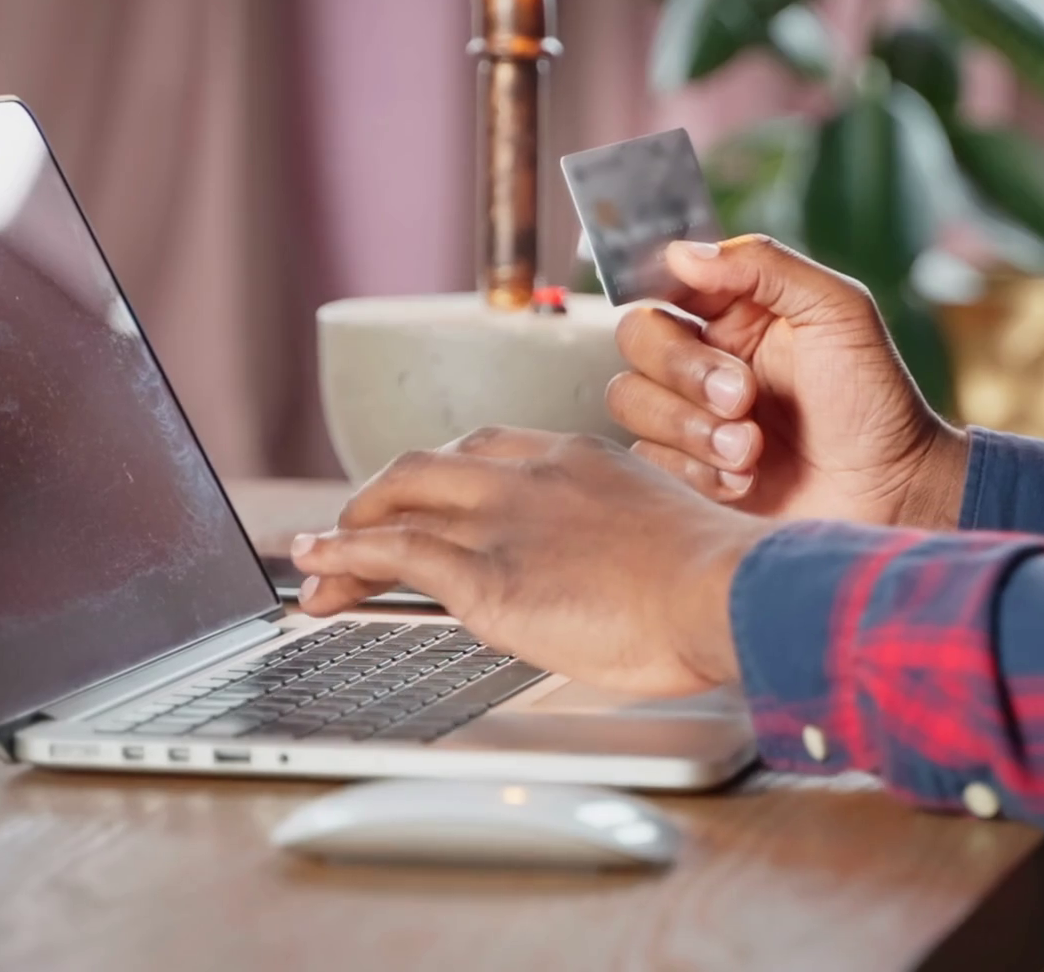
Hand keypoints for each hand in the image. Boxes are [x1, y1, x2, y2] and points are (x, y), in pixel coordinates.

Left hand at [291, 427, 774, 695]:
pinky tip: (318, 568)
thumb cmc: (718, 585)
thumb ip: (618, 546)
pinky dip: (344, 555)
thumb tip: (609, 584)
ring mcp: (505, 518)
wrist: (727, 592)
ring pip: (397, 501)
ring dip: (347, 529)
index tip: (424, 500)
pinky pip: (393, 552)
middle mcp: (531, 475)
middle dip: (380, 496)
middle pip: (429, 466)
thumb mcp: (663, 540)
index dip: (442, 476)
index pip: (486, 450)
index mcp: (578, 460)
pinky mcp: (487, 573)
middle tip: (354, 527)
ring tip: (316, 557)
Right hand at [608, 235, 968, 529]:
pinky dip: (696, 471)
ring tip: (752, 449)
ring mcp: (692, 416)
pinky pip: (647, 460)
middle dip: (685, 369)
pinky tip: (747, 481)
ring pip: (630, 399)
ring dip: (692, 427)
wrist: (891, 494)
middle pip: (636, 337)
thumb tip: (683, 252)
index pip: (665, 279)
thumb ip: (766, 267)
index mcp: (736, 311)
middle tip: (745, 396)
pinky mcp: (686, 473)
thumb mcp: (838, 311)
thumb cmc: (875, 399)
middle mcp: (705, 358)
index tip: (688, 306)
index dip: (661, 287)